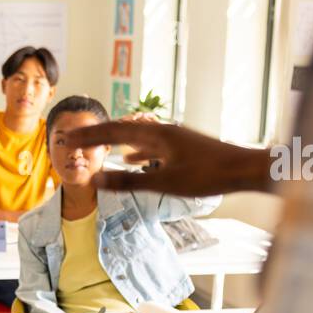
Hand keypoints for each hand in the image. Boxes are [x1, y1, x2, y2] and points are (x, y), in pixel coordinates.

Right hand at [60, 121, 272, 196]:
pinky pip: (151, 145)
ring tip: (97, 145)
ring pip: (136, 136)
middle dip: (97, 136)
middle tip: (75, 139)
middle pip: (123, 130)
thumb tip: (94, 180)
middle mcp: (163, 131)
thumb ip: (128, 182)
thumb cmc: (208, 175)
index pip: (114, 132)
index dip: (89, 136)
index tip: (68, 138)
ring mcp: (174, 138)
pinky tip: (132, 158)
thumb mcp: (164, 182)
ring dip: (115, 141)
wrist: (245, 169)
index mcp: (157, 135)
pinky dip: (135, 150)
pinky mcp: (183, 148)